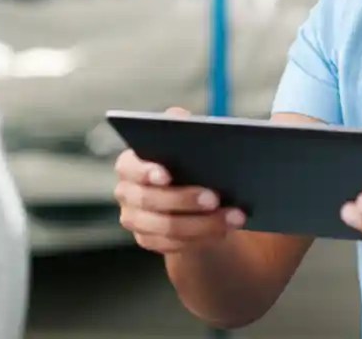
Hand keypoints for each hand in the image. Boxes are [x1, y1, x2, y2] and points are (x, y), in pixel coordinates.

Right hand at [113, 107, 246, 254]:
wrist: (190, 195)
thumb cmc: (189, 160)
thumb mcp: (187, 140)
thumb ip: (180, 126)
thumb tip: (178, 116)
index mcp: (131, 164)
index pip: (130, 167)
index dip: (146, 171)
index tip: (167, 174)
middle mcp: (127, 193)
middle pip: (150, 201)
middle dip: (185, 199)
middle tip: (216, 197)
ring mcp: (136, 220)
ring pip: (166, 227)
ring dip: (203, 224)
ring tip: (234, 217)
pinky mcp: (150, 240)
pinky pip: (173, 245)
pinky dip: (201, 238)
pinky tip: (225, 230)